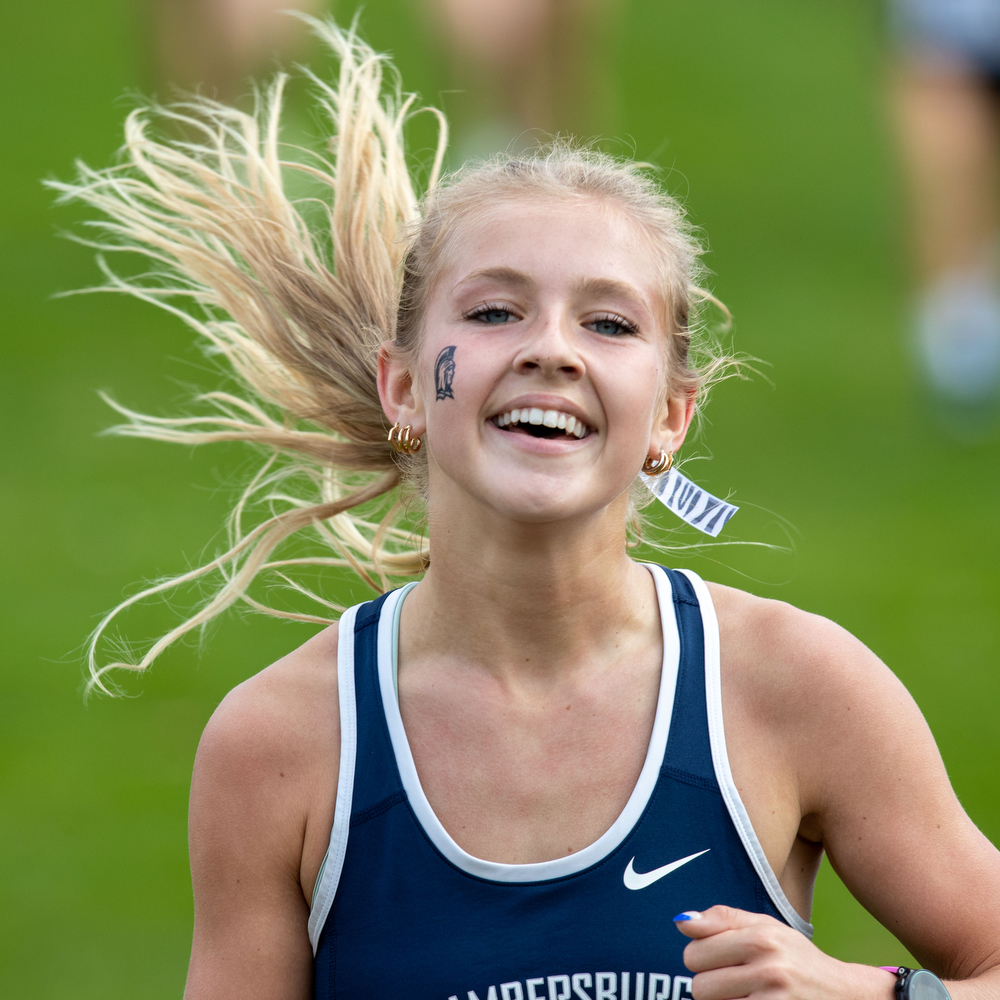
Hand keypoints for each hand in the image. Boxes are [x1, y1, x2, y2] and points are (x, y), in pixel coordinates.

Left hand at [673, 906, 894, 999]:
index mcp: (761, 938)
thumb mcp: (767, 928)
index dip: (701, 959)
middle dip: (711, 988)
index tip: (719, 961)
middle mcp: (769, 969)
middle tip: (736, 983)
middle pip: (699, 987)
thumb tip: (681, 921)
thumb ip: (723, 920)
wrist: (848, 996)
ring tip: (747, 996)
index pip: (694, 952)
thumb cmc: (799, 960)